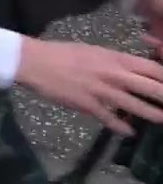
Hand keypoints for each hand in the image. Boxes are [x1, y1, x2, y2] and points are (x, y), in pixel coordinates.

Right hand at [16, 37, 162, 134]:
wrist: (34, 61)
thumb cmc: (62, 52)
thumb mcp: (94, 51)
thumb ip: (114, 62)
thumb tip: (129, 72)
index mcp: (115, 58)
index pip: (152, 69)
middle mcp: (113, 74)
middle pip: (151, 88)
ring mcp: (102, 91)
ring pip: (135, 106)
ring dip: (153, 115)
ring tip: (162, 120)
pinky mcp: (88, 105)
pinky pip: (111, 119)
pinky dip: (122, 127)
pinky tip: (129, 132)